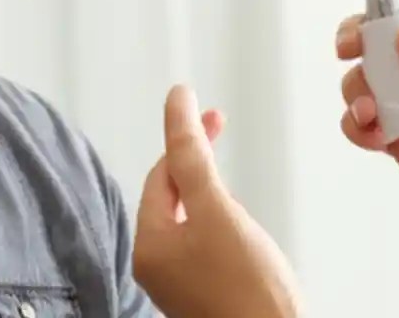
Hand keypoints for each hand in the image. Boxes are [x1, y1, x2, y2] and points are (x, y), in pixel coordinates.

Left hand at [133, 86, 299, 317]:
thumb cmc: (249, 291)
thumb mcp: (218, 210)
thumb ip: (193, 154)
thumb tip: (176, 105)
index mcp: (149, 246)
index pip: (161, 174)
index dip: (183, 135)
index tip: (199, 103)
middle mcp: (158, 267)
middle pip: (173, 195)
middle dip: (196, 162)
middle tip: (218, 123)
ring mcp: (183, 283)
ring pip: (192, 219)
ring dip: (211, 193)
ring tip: (237, 190)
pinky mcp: (209, 294)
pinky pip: (208, 245)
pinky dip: (222, 223)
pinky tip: (245, 229)